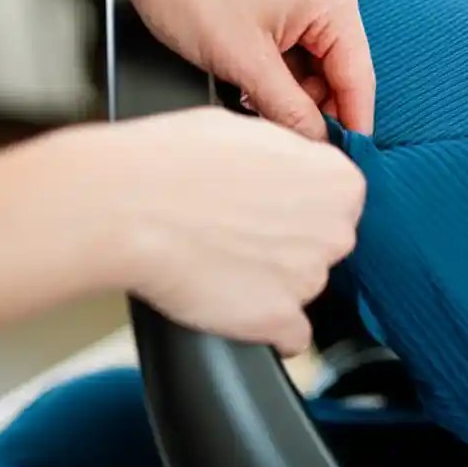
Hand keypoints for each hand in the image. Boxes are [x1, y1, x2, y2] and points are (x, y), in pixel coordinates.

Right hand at [84, 107, 365, 355]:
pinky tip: (238, 307)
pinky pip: (291, 336)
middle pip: (324, 243)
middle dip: (290, 240)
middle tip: (240, 231)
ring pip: (303, 286)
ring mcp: (309, 279)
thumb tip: (289, 168)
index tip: (271, 203)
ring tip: (221, 261)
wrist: (129, 205)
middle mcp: (335, 232)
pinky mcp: (277, 319)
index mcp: (338, 181)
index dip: (300, 201)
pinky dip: (268, 328)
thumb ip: (288, 157)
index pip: (338, 199)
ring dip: (272, 280)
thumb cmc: (176, 160)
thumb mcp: (248, 130)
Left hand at [114, 0, 374, 139]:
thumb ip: (290, 110)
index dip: (351, 126)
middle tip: (279, 133)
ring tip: (251, 98)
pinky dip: (278, 69)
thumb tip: (319, 145)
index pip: (358, 79)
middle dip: (310, 106)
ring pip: (315, 62)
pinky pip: (298, 44)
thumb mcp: (244, 62)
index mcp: (334, 0)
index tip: (340, 162)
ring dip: (290, 89)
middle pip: (339, 71)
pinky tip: (249, 79)